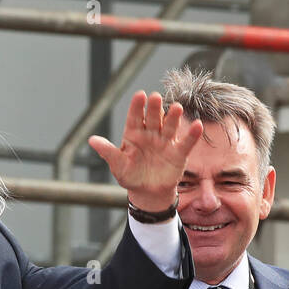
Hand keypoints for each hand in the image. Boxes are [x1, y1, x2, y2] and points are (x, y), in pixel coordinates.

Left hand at [88, 91, 203, 212]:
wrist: (148, 193)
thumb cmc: (130, 176)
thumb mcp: (118, 165)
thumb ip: (108, 152)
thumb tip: (91, 140)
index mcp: (134, 134)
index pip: (135, 117)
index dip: (137, 106)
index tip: (139, 95)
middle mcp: (151, 134)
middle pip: (153, 118)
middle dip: (154, 108)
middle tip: (155, 98)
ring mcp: (165, 142)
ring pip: (170, 126)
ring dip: (173, 117)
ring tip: (176, 108)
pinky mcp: (179, 153)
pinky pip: (186, 142)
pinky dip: (192, 134)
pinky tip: (196, 125)